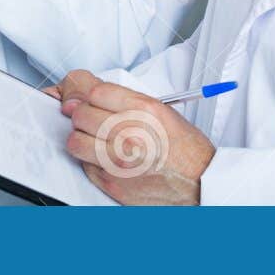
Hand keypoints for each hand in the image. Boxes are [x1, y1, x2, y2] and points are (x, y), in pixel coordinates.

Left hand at [57, 72, 216, 204]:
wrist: (200, 183)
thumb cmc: (184, 148)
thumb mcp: (161, 110)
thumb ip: (124, 99)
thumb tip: (90, 94)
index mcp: (142, 110)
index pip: (94, 91)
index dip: (84, 91)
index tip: (82, 95)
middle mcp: (128, 134)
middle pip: (80, 114)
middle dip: (82, 113)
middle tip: (91, 118)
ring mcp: (118, 160)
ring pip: (74, 141)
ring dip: (81, 137)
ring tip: (94, 138)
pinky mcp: (112, 182)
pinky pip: (84, 165)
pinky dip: (89, 160)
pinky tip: (105, 158)